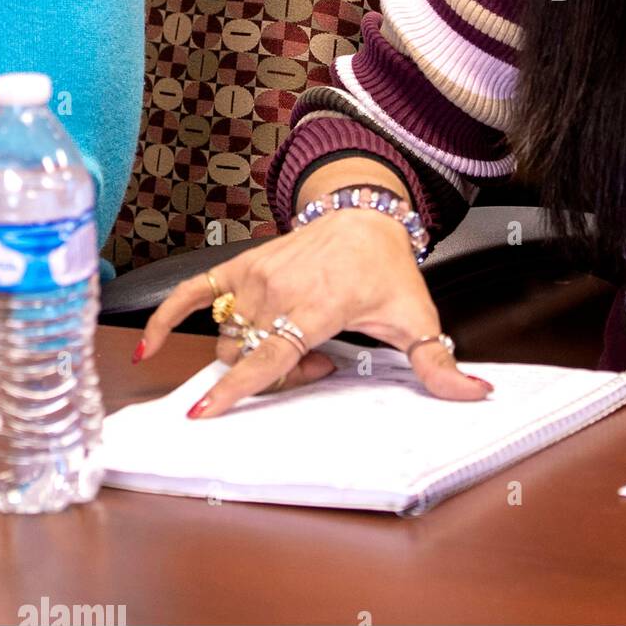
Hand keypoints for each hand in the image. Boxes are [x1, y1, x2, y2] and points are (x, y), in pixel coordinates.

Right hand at [136, 208, 490, 416]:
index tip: (205, 410)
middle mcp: (280, 287)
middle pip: (254, 356)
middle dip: (279, 374)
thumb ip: (441, 364)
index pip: (270, 353)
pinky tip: (148, 347)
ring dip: (255, 354)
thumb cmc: (386, 270)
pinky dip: (169, 318)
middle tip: (317, 359)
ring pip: (233, 338)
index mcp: (318, 303)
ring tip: (294, 339)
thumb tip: (477, 393)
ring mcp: (255, 274)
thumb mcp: (417, 318)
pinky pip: (193, 294)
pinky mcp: (239, 265)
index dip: (238, 386)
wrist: (363, 216)